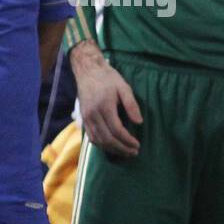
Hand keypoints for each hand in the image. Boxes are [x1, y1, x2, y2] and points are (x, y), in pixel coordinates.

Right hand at [70, 42, 141, 157]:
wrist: (87, 71)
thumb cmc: (108, 78)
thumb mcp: (123, 87)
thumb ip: (131, 105)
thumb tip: (139, 122)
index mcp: (104, 106)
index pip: (117, 130)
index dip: (128, 140)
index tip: (137, 145)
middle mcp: (93, 114)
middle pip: (107, 139)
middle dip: (121, 148)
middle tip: (133, 152)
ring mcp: (86, 118)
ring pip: (98, 141)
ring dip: (112, 149)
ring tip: (124, 153)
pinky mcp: (83, 119)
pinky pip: (91, 137)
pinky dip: (102, 145)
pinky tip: (111, 147)